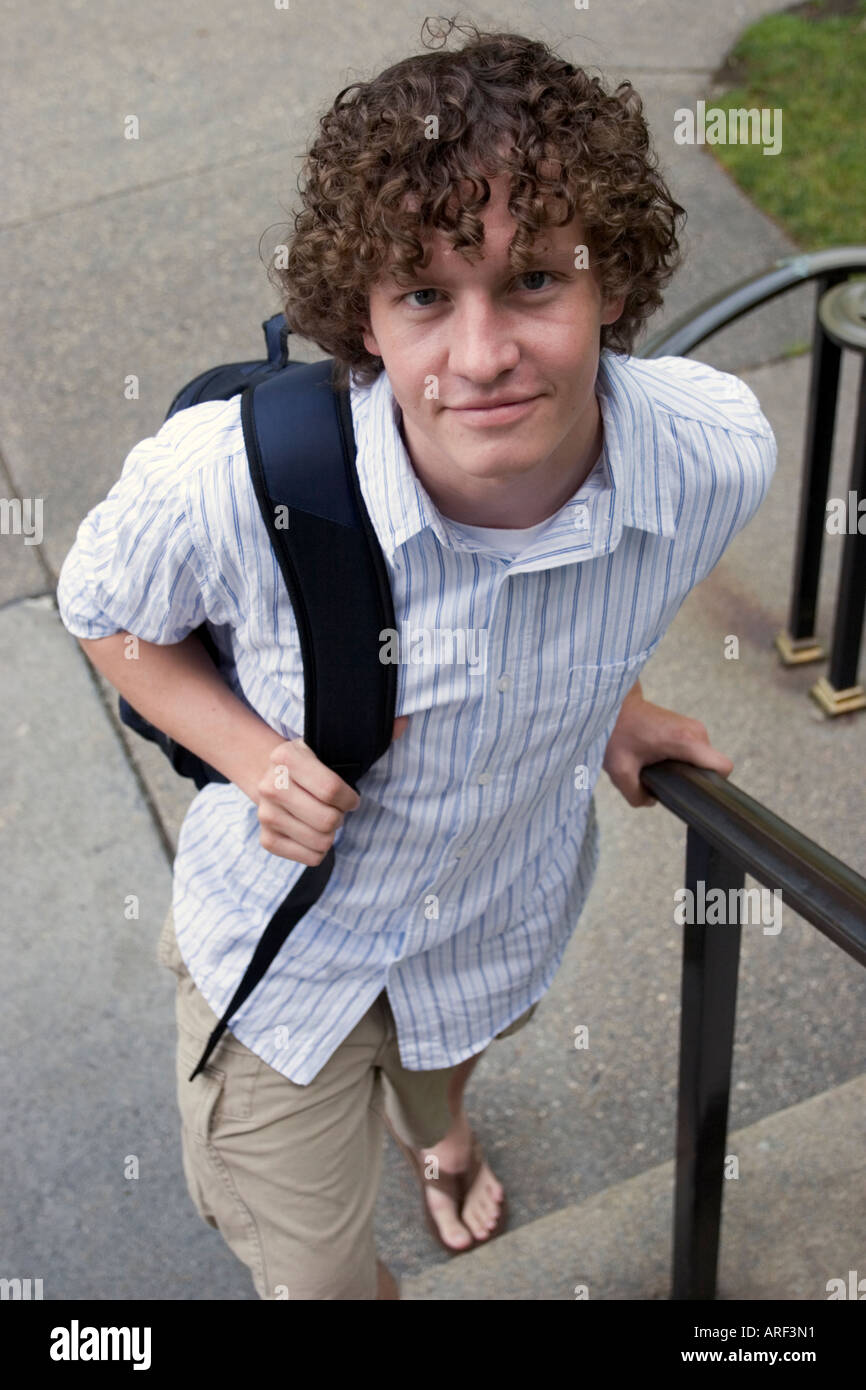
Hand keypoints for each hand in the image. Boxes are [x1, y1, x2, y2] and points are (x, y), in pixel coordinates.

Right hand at [256, 717, 407, 862]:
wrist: (270, 778)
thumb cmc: (311, 765)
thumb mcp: (331, 746)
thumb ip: (368, 738)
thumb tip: (403, 721)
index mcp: (286, 756)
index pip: (331, 789)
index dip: (350, 798)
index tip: (351, 797)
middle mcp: (271, 785)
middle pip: (327, 820)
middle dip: (340, 816)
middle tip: (336, 809)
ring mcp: (266, 814)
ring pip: (321, 841)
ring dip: (330, 834)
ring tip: (322, 818)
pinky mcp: (266, 839)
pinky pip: (310, 858)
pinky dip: (318, 850)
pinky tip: (312, 831)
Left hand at [602, 695, 733, 808]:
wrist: (614, 706)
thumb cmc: (617, 733)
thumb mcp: (621, 771)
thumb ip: (636, 794)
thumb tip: (651, 801)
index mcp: (686, 741)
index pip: (722, 766)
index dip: (715, 784)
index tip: (695, 791)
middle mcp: (696, 732)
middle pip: (710, 767)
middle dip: (693, 779)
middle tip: (666, 781)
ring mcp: (694, 728)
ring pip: (702, 760)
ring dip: (685, 769)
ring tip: (660, 769)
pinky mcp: (688, 727)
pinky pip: (696, 751)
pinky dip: (683, 759)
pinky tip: (661, 761)